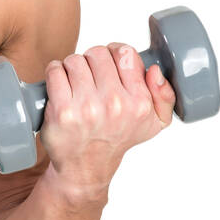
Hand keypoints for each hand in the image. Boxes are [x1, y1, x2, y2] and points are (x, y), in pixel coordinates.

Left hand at [40, 42, 175, 194]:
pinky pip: (55, 70)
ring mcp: (87, 107)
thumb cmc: (118, 138)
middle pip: (97, 53)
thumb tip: (154, 70)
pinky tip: (60, 85)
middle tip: (89, 76)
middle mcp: (114, 104)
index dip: (114, 52)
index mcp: (138, 103)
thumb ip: (165, 95)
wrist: (85, 166)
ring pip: (75, 60)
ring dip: (71, 67)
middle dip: (91, 60)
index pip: (125, 53)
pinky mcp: (62, 111)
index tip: (108, 64)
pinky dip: (54, 72)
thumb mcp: (155, 123)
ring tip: (75, 83)